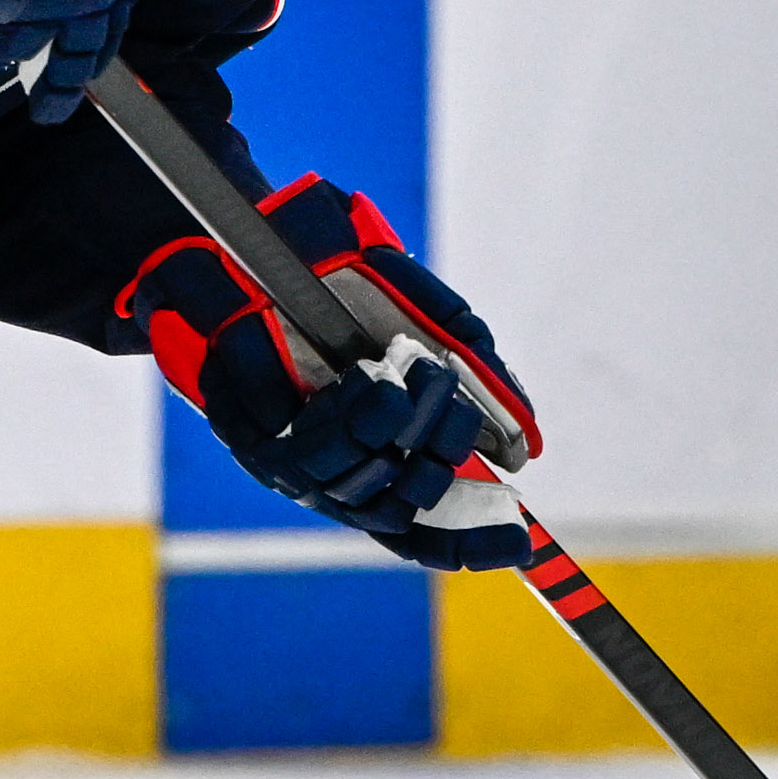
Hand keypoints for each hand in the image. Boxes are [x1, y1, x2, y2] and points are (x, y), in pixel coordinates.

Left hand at [122, 177, 541, 568]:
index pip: (430, 530)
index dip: (473, 542)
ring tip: (395, 378)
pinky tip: (362, 379)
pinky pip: (303, 456)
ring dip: (388, 432)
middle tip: (445, 398)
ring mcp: (297, 461)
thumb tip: (525, 448)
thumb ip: (483, 383)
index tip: (521, 545)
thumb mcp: (438, 323)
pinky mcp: (252, 439)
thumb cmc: (360, 282)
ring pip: (354, 485)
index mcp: (390, 455)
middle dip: (436, 457)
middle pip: (401, 511)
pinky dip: (343, 422)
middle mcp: (344, 472)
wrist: (282, 233)